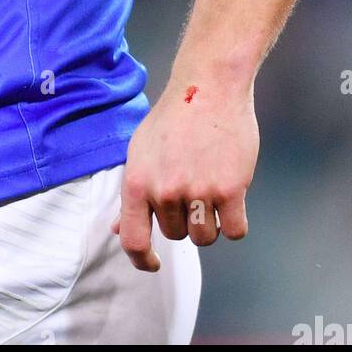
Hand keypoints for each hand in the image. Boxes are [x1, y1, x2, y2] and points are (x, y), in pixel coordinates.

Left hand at [110, 77, 257, 270]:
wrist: (207, 87)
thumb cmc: (173, 120)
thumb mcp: (140, 152)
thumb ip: (132, 194)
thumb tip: (117, 229)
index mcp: (136, 182)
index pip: (133, 240)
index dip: (142, 260)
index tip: (154, 264)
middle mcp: (163, 191)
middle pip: (176, 235)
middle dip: (183, 219)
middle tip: (191, 184)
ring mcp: (197, 191)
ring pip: (205, 238)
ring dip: (209, 222)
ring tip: (210, 190)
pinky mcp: (230, 189)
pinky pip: (235, 231)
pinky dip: (235, 222)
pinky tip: (232, 198)